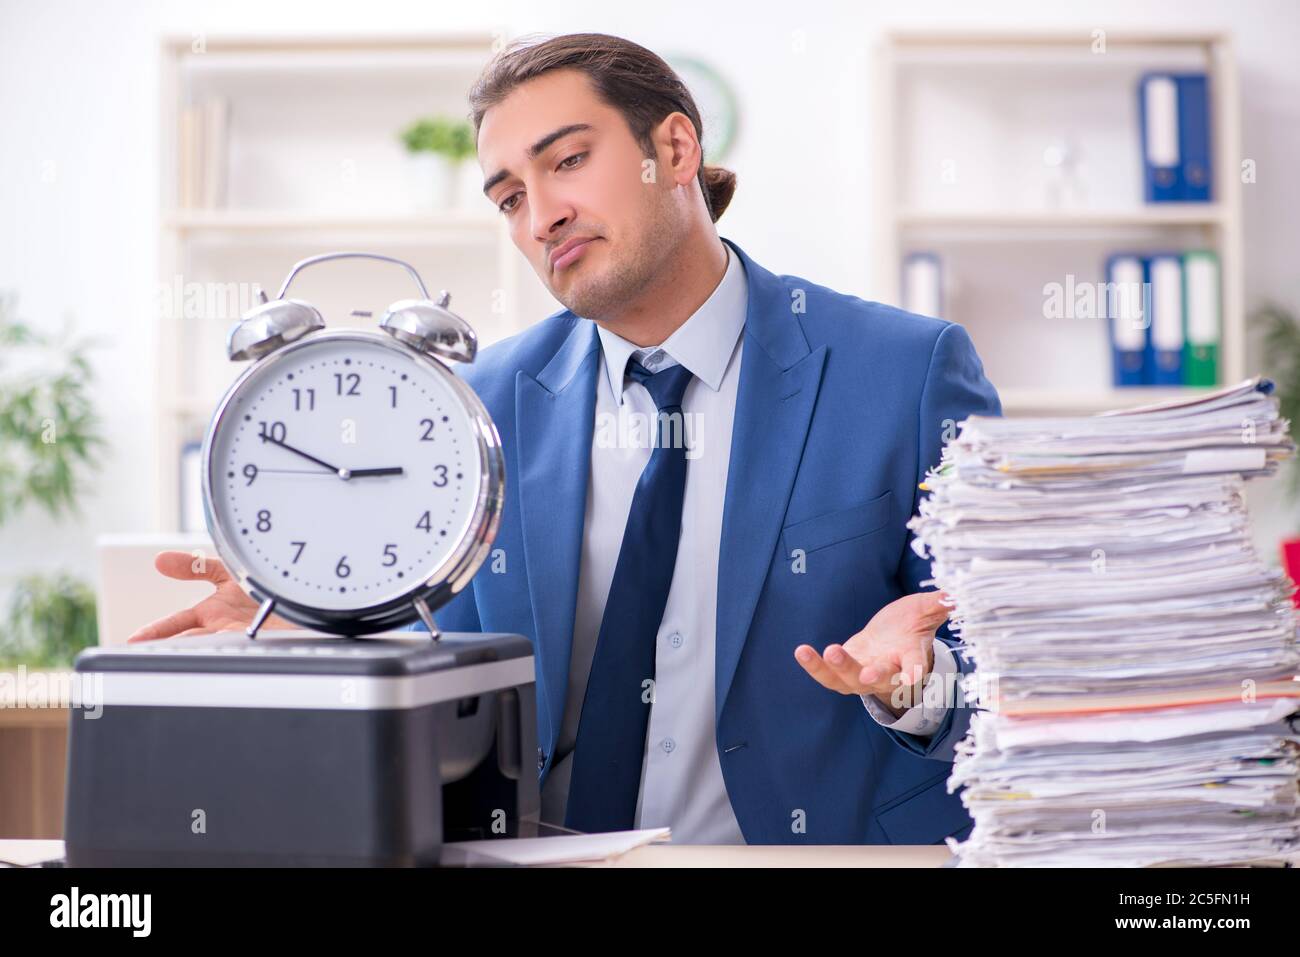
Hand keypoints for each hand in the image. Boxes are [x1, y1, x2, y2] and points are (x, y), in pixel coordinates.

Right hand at [126, 550, 295, 641]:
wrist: (296, 592)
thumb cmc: (261, 584)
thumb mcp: (226, 570)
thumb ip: (195, 565)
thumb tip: (159, 560)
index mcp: (210, 613)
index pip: (175, 624)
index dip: (155, 631)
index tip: (133, 639)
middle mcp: (220, 627)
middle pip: (189, 640)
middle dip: (170, 649)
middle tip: (146, 657)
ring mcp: (239, 635)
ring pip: (212, 646)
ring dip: (197, 651)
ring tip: (175, 658)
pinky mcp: (259, 638)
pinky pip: (242, 644)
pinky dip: (231, 647)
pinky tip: (223, 649)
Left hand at [793, 591, 951, 715]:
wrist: (892, 639)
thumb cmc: (911, 625)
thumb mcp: (925, 610)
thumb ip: (939, 603)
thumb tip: (957, 593)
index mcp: (911, 657)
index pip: (916, 665)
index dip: (915, 670)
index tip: (914, 675)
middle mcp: (889, 671)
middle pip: (882, 678)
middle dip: (875, 676)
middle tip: (868, 673)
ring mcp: (865, 675)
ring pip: (850, 681)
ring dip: (837, 670)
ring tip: (826, 651)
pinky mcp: (844, 672)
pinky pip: (828, 675)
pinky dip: (815, 667)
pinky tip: (801, 651)